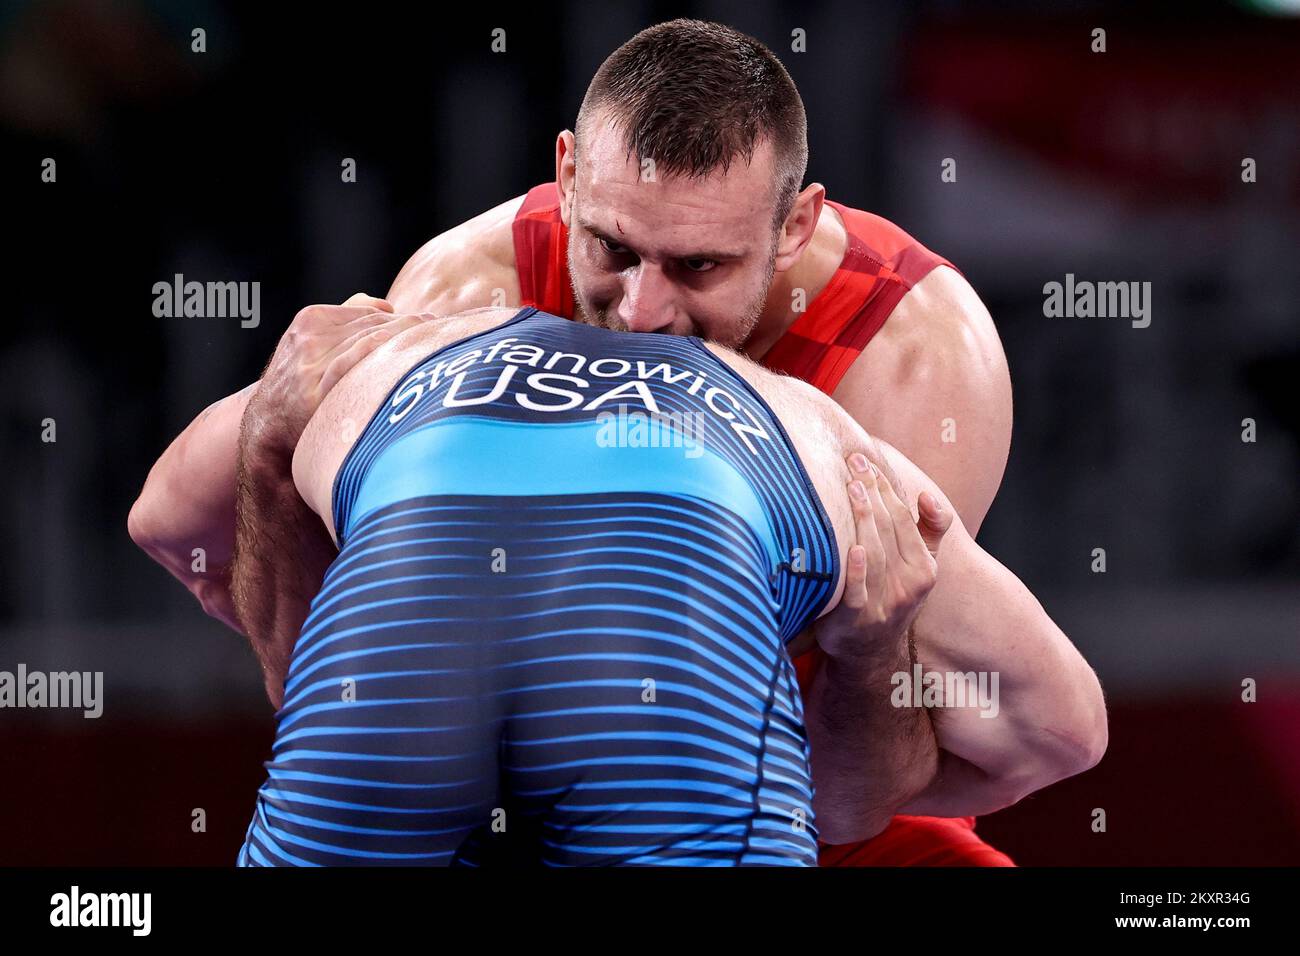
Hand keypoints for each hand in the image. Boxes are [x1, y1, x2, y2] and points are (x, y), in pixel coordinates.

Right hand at [245, 293, 423, 453]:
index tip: (432, 323)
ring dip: (404, 342)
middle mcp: (310, 337)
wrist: (268, 423)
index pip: (371, 313)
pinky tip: (401, 356)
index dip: (405, 319)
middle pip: (374, 326)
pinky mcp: (314, 391)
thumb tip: (386, 306)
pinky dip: (378, 355)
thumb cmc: (303, 383)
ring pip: (369, 342)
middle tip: (443, 333)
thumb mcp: (315, 342)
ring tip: (434, 346)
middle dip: (411, 328)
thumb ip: (347, 318)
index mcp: (313, 319)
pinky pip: (352, 364)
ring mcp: (311, 363)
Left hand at [808, 451, 952, 661]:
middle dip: (871, 492)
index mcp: (924, 569)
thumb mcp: (920, 566)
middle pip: (888, 529)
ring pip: (874, 553)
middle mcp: (908, 585)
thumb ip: (929, 531)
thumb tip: (928, 496)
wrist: (869, 650)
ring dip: (863, 518)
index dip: (885, 487)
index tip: (865, 461)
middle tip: (852, 462)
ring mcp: (883, 603)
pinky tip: (852, 547)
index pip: (903, 518)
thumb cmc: (892, 594)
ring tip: (850, 487)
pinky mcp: (856, 620)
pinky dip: (857, 570)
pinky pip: (858, 592)